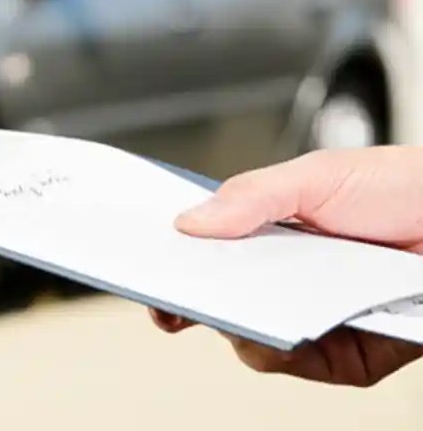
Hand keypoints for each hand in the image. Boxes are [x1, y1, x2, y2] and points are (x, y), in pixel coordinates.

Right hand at [150, 147, 422, 385]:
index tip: (144, 270)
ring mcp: (312, 321)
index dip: (170, 267)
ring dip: (244, 324)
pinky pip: (300, 364)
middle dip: (193, 301)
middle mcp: (285, 282)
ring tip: (246, 302)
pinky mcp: (347, 358)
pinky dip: (291, 348)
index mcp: (267, 236)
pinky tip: (299, 322)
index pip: (205, 256)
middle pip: (219, 303)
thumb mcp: (316, 175)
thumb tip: (189, 223)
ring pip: (250, 342)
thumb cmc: (403, 189)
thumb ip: (250, 196)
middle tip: (178, 292)